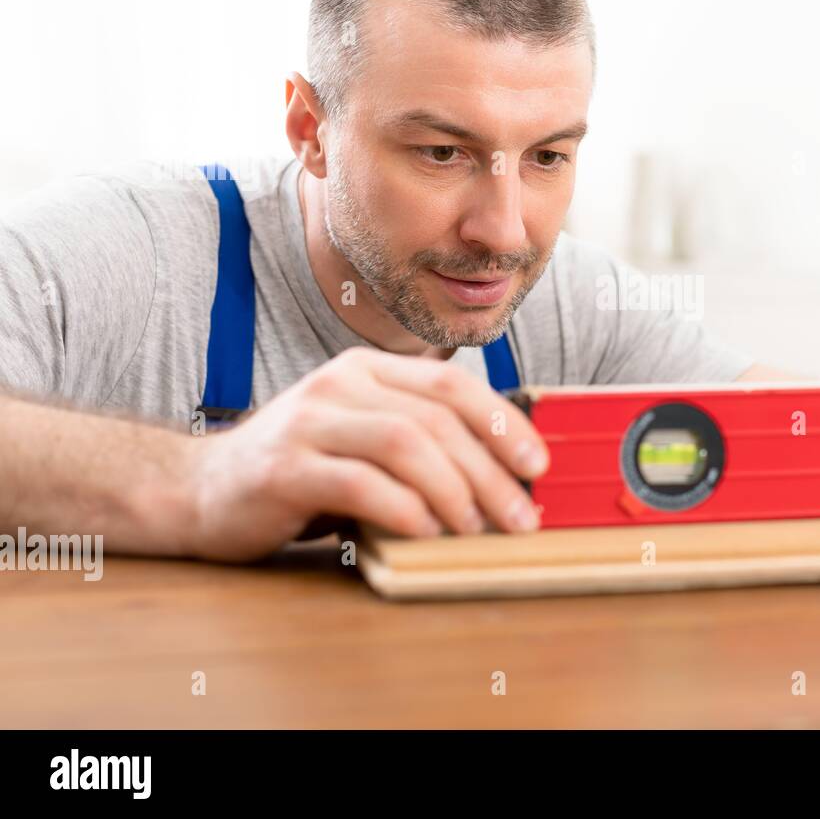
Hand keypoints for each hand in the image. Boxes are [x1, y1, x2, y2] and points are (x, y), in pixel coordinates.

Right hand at [179, 347, 548, 560]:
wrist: (200, 490)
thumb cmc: (300, 470)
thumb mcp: (363, 438)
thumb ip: (418, 440)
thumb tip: (503, 472)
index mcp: (367, 369)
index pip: (452, 385)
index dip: (503, 423)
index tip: (537, 466)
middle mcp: (339, 383)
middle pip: (436, 419)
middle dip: (490, 471)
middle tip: (520, 515)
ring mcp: (308, 422)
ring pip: (405, 444)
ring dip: (454, 491)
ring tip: (477, 528)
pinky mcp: (283, 468)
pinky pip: (360, 483)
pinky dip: (403, 509)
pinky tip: (425, 532)